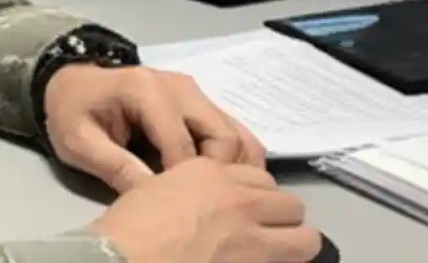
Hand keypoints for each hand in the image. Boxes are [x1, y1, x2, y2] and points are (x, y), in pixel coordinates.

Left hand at [44, 64, 264, 191]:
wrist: (72, 81)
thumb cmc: (72, 111)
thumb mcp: (79, 143)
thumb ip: (115, 167)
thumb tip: (152, 200)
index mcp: (147, 92)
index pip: (183, 146)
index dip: (183, 184)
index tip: (173, 209)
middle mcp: (180, 87)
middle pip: (224, 138)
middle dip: (218, 177)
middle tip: (198, 205)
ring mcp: (194, 91)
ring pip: (237, 134)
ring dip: (233, 168)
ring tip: (212, 196)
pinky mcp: (200, 100)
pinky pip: (232, 129)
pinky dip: (234, 157)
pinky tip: (219, 181)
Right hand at [89, 158, 321, 262]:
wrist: (122, 259)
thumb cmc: (125, 231)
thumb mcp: (154, 192)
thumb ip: (189, 190)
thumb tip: (206, 208)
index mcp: (208, 173)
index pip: (257, 177)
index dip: (255, 196)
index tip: (246, 211)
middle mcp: (237, 197)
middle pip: (288, 202)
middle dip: (280, 219)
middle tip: (263, 235)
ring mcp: (250, 234)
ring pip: (305, 235)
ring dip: (294, 244)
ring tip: (278, 255)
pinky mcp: (257, 262)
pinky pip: (292, 261)